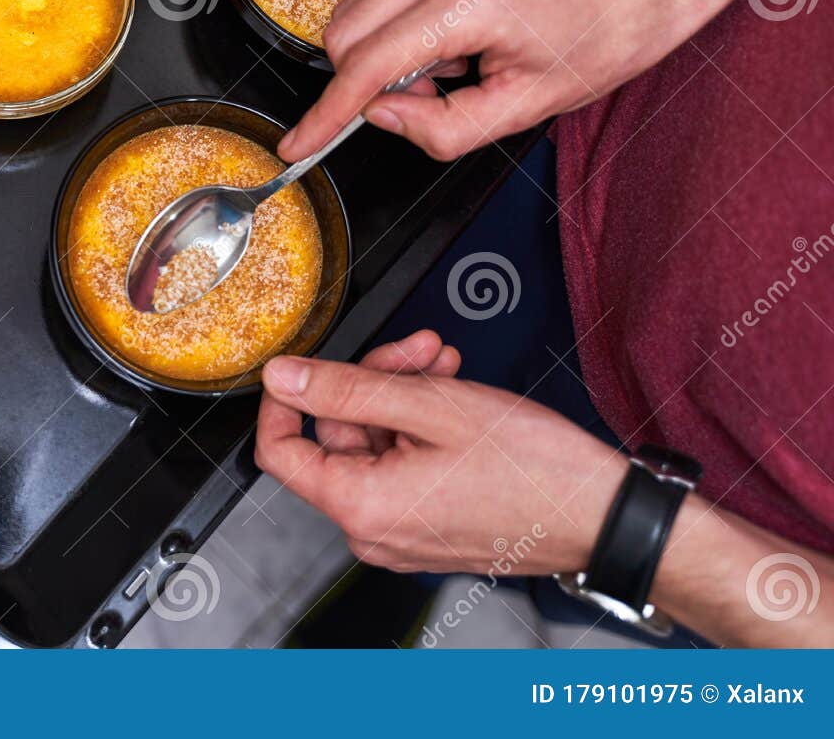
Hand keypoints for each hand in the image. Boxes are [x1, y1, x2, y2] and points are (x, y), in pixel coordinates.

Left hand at [255, 331, 627, 574]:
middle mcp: (373, 531)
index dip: (284, 400)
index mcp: (360, 505)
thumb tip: (285, 377)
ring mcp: (402, 533)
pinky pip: (401, 467)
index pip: (279, 451)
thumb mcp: (431, 406)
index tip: (303, 366)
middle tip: (417, 349)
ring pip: (375, 444)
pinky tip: (452, 393)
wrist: (603, 515)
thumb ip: (347, 388)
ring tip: (445, 365)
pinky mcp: (428, 526)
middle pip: (338, 437)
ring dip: (403, 395)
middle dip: (373, 381)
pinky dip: (420, 427)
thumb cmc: (534, 471)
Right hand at [277, 0, 734, 162]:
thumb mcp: (532, 104)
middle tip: (431, 101)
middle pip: (344, 33)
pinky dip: (396, 33)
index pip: (366, 66)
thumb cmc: (608, 26)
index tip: (298, 144)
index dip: (326, 114)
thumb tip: (386, 120)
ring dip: (383, 57)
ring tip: (452, 71)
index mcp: (466, 3)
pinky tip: (450, 47)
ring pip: (357, 12)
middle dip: (366, 83)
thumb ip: (446, 126)